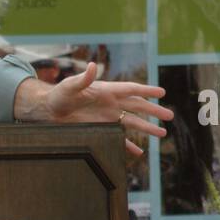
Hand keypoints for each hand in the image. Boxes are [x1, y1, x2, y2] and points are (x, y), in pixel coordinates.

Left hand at [38, 62, 173, 160]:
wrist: (49, 110)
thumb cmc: (59, 94)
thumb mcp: (70, 86)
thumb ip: (84, 79)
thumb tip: (93, 67)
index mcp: (107, 91)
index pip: (131, 90)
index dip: (147, 91)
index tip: (162, 93)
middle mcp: (111, 104)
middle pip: (138, 107)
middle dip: (154, 111)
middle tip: (170, 116)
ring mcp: (108, 117)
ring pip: (132, 123)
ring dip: (147, 128)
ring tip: (162, 134)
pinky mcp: (101, 129)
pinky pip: (118, 139)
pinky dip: (128, 146)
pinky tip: (140, 152)